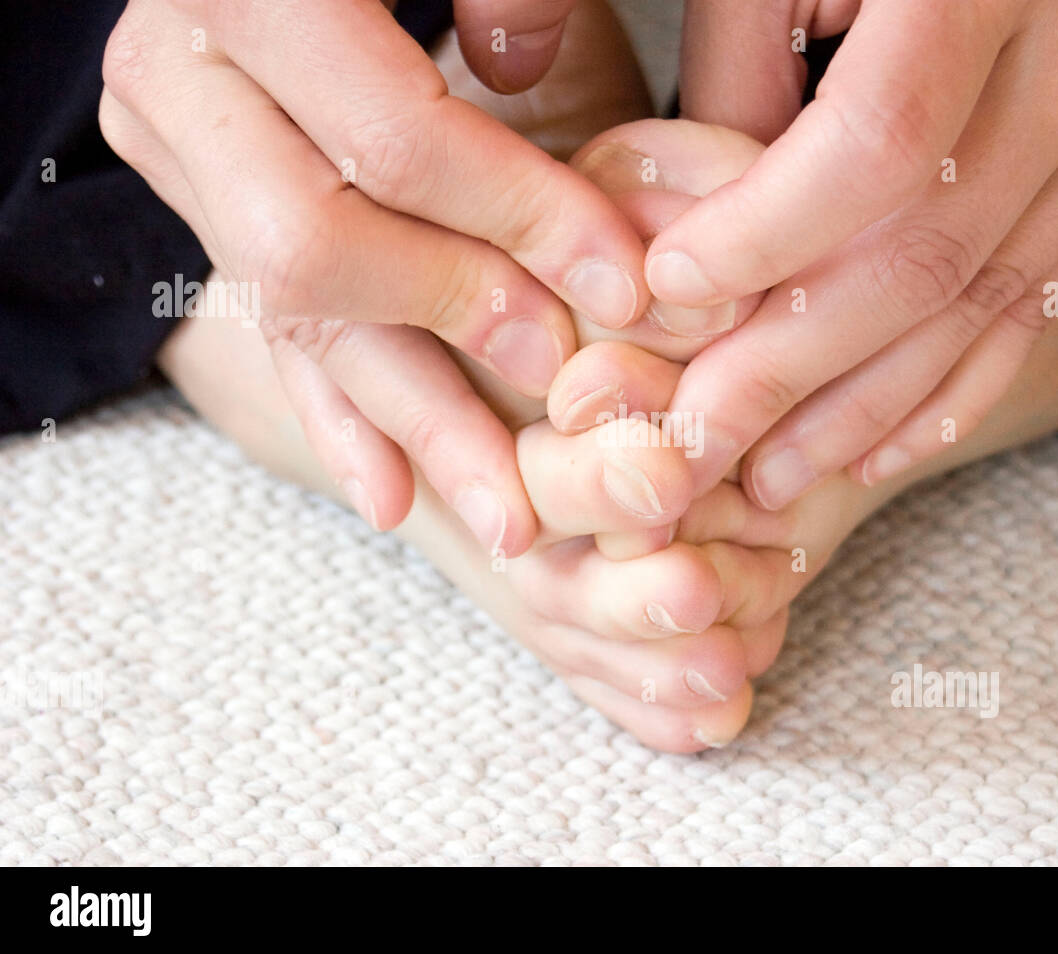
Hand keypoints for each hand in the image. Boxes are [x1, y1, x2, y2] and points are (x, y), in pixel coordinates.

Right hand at [98, 0, 648, 548]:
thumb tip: (521, 75)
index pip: (395, 143)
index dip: (520, 221)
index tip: (625, 286)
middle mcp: (182, 75)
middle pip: (315, 250)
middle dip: (459, 327)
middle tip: (568, 384)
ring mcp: (175, 150)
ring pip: (296, 314)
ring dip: (413, 423)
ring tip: (509, 518)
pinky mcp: (197, 202)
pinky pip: (264, 326)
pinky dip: (336, 413)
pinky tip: (392, 494)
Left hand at [646, 0, 1057, 505]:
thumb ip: (738, 91)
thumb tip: (697, 264)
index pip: (874, 147)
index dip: (763, 239)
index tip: (668, 296)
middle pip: (927, 251)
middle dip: (794, 368)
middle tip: (699, 438)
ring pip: (983, 302)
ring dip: (864, 410)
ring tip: (771, 470)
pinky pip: (1039, 303)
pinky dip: (951, 387)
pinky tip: (876, 447)